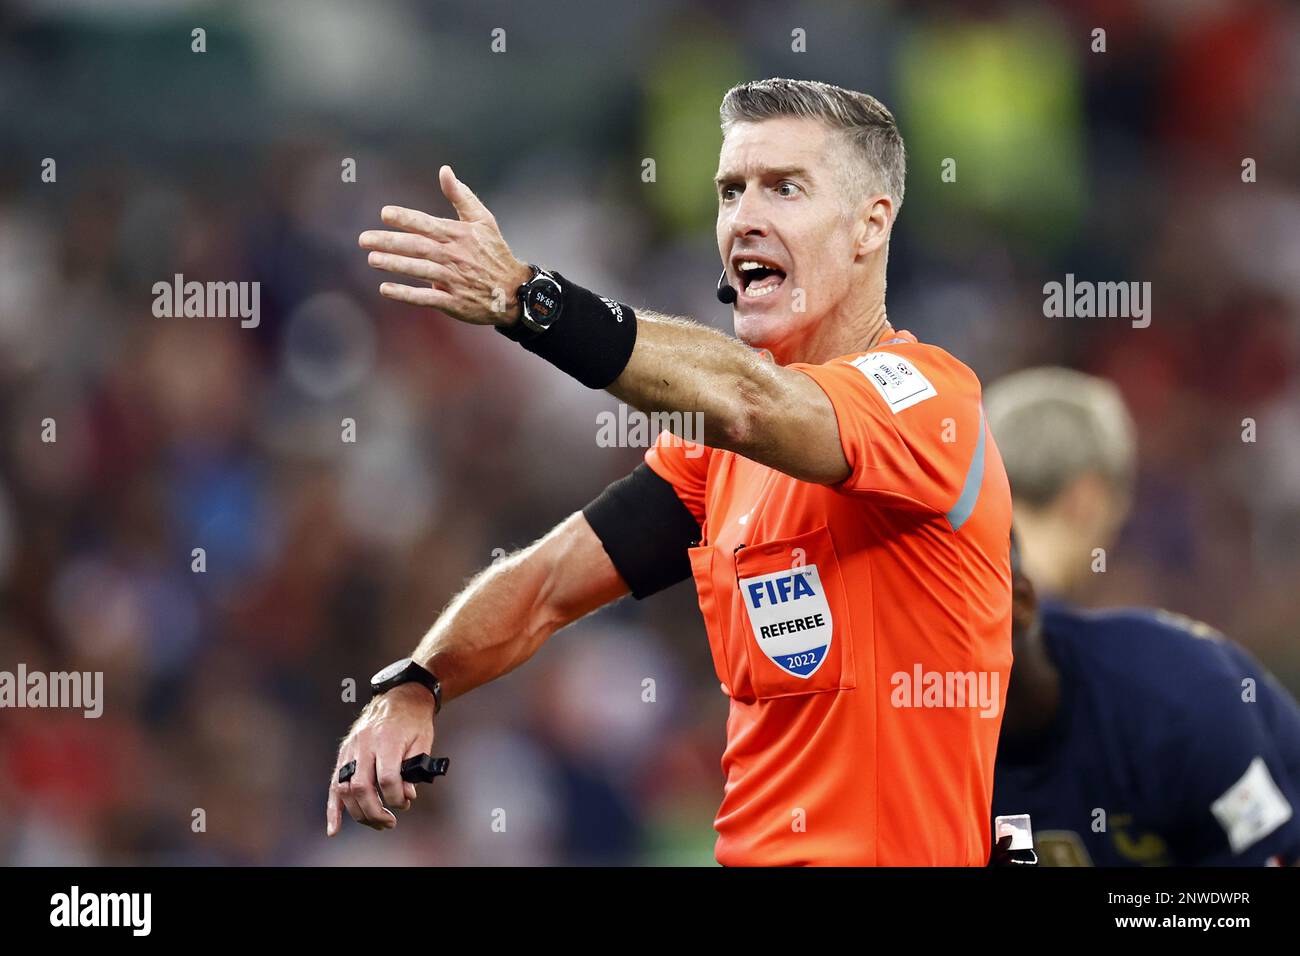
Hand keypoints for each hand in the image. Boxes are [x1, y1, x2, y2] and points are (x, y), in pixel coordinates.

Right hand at [326, 681, 436, 834]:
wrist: (400, 697)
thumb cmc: (414, 720)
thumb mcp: (423, 741)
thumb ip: (414, 769)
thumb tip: (406, 795)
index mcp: (387, 739)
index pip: (387, 778)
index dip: (396, 798)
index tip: (405, 804)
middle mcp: (365, 744)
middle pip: (362, 787)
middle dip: (375, 812)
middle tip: (389, 823)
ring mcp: (351, 748)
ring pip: (346, 788)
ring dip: (359, 813)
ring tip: (377, 823)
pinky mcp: (344, 752)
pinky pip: (334, 783)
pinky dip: (333, 808)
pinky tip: (334, 829)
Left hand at [359, 165, 532, 325]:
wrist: (515, 291)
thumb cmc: (495, 253)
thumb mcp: (483, 220)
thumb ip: (461, 196)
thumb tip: (444, 170)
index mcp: (459, 235)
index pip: (428, 225)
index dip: (406, 219)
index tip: (385, 214)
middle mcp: (454, 256)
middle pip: (418, 247)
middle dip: (390, 242)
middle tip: (363, 239)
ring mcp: (454, 280)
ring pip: (420, 271)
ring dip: (395, 265)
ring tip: (372, 259)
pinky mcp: (454, 302)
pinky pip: (427, 298)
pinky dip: (406, 294)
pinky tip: (386, 289)